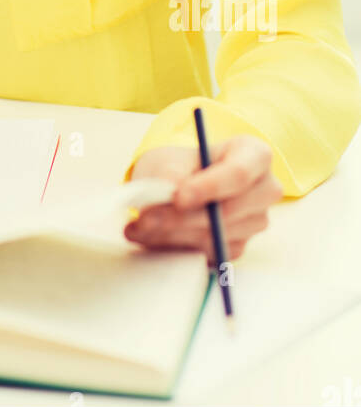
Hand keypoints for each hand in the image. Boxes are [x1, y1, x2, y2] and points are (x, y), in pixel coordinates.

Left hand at [124, 136, 282, 264]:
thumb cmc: (180, 166)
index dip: (209, 187)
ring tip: (142, 225)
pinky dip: (178, 246)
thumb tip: (171, 192)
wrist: (176, 187)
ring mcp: (255, 221)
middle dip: (184, 217)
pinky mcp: (239, 246)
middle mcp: (264, 189)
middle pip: (229, 210)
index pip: (238, 173)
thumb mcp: (171, 160)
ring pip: (217, 234)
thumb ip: (171, 175)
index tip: (178, 197)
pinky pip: (210, 251)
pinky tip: (155, 235)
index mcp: (254, 155)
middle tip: (148, 218)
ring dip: (175, 233)